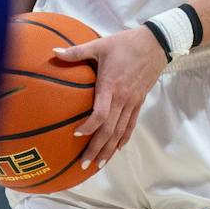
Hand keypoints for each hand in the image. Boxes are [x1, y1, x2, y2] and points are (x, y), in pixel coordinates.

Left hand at [54, 25, 165, 170]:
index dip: (89, 127)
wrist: (155, 43)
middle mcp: (123, 99)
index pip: (100, 114)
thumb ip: (76, 52)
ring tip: (99, 164)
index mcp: (111, 86)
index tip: (76, 135)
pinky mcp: (139, 102)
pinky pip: (131, 125)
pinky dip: (124, 139)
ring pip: (120, 132)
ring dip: (109, 150)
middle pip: (109, 130)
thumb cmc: (125, 44)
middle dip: (97, 149)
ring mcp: (132, 102)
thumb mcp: (100, 45)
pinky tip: (117, 149)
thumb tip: (54, 52)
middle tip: (84, 164)